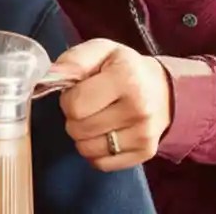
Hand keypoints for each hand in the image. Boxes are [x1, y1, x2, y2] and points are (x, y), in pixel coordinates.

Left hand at [49, 39, 172, 171]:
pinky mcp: (145, 154)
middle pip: (78, 128)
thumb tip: (51, 75)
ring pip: (86, 149)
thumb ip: (74, 59)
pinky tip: (104, 134)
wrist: (164, 91)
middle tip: (88, 105)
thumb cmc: (124, 68)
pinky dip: (95, 152)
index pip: (74, 105)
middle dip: (74, 117)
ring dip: (83, 136)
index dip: (69, 98)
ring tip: (96, 118)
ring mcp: (144, 135)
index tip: (79, 91)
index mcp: (126, 78)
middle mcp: (139, 109)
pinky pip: (101, 164)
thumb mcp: (101, 51)